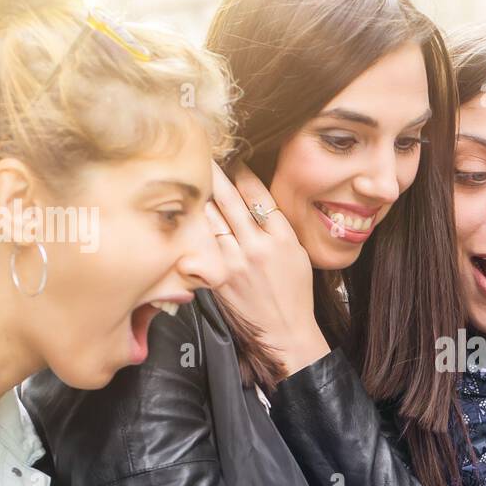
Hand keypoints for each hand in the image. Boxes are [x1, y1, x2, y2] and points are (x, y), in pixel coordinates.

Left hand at [207, 160, 329, 374]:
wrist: (286, 330)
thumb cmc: (294, 293)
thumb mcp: (297, 254)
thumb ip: (277, 228)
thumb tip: (257, 204)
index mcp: (282, 237)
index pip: (259, 195)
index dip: (244, 173)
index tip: (235, 162)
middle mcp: (258, 246)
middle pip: (231, 200)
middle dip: (215, 174)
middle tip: (203, 155)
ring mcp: (236, 262)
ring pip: (212, 219)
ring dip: (202, 198)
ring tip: (192, 181)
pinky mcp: (219, 277)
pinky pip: (203, 246)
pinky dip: (195, 229)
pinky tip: (188, 215)